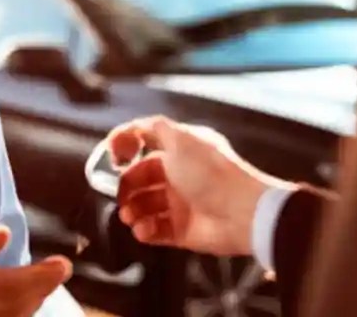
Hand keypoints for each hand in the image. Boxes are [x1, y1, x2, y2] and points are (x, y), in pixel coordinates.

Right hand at [0, 213, 71, 315]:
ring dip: (33, 302)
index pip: (4, 285)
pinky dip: (21, 312)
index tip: (63, 265)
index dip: (38, 278)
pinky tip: (30, 295)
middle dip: (41, 289)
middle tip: (59, 269)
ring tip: (42, 279)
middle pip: (10, 308)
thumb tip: (3, 237)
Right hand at [109, 115, 284, 255]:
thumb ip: (154, 128)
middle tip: (121, 196)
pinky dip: (145, 230)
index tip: (113, 157)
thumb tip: (132, 127)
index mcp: (180, 150)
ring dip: (132, 210)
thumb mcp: (182, 139)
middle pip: (140, 177)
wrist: (242, 214)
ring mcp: (181, 203)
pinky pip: (155, 230)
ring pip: (144, 206)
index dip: (126, 147)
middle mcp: (179, 174)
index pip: (145, 143)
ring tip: (130, 216)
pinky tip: (143, 229)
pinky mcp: (182, 230)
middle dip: (126, 186)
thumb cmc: (211, 173)